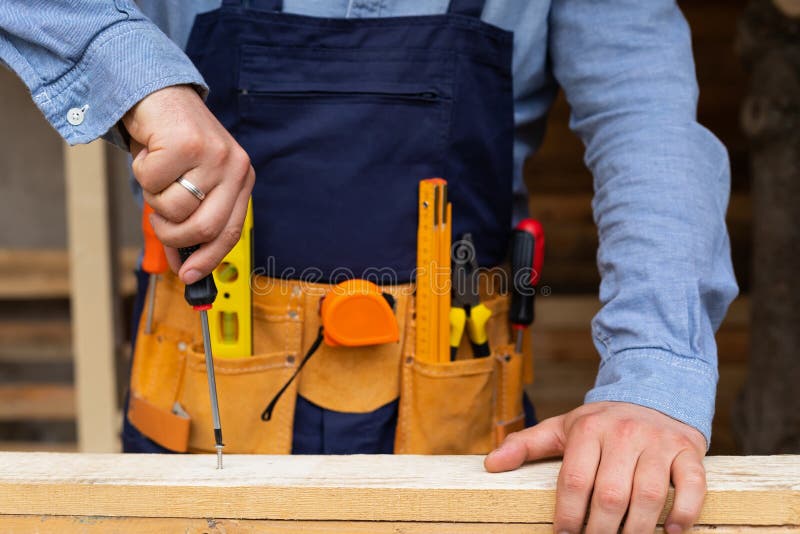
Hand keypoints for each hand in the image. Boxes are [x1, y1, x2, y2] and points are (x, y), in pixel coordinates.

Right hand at [123, 85, 254, 283]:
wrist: (157, 93)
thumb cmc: (173, 143)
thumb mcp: (192, 182)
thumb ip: (192, 220)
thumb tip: (184, 266)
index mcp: (241, 179)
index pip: (230, 232)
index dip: (208, 258)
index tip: (189, 276)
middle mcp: (234, 168)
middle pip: (203, 228)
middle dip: (172, 233)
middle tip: (159, 221)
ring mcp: (213, 155)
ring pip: (173, 208)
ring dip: (153, 198)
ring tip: (157, 174)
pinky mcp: (185, 144)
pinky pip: (151, 183)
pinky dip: (141, 172)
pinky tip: (150, 152)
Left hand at [484, 401, 706, 532]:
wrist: (655, 394)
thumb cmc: (602, 423)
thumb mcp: (562, 427)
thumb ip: (526, 445)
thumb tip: (490, 464)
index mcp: (589, 429)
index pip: (574, 479)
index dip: (566, 514)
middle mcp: (624, 434)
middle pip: (610, 494)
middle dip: (599, 530)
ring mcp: (659, 443)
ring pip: (649, 495)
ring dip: (636, 530)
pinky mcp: (689, 451)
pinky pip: (691, 486)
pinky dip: (684, 512)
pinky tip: (669, 532)